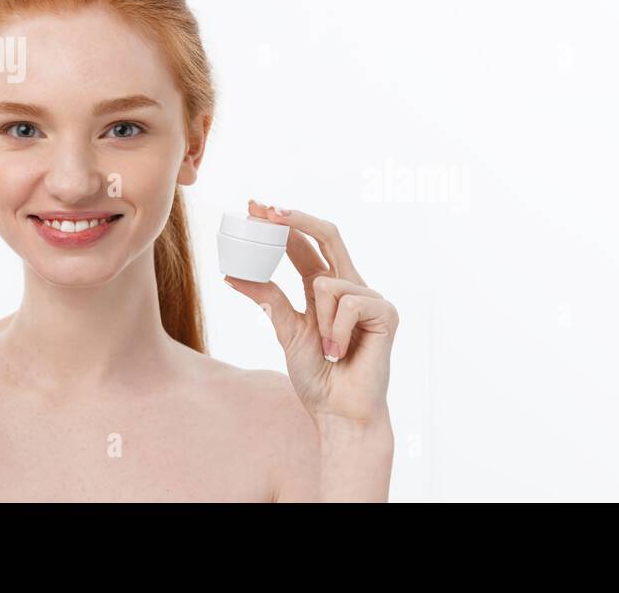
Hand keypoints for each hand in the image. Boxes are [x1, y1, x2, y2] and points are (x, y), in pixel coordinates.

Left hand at [224, 200, 397, 431]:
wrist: (339, 411)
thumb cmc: (317, 377)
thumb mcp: (286, 331)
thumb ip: (268, 299)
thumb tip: (232, 274)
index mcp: (326, 288)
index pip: (305, 246)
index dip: (283, 225)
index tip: (254, 208)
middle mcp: (349, 286)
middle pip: (328, 236)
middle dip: (296, 221)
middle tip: (267, 210)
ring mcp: (371, 298)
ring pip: (327, 282)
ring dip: (318, 322)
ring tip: (327, 349)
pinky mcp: (386, 313)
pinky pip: (349, 303)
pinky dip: (337, 331)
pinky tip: (342, 352)